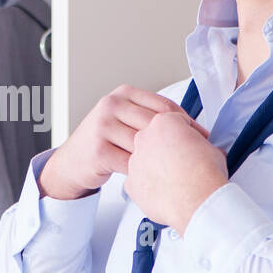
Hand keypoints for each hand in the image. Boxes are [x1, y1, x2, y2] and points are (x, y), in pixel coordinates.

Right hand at [38, 85, 207, 199]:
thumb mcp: (124, 120)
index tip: (200, 135)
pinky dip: (146, 172)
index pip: (163, 105)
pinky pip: (132, 163)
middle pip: (156, 123)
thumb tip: (190, 126)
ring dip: (164, 159)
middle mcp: (111, 106)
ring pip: (146, 144)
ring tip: (178, 168)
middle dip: (179, 141)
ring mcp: (103, 127)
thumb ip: (149, 117)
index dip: (186, 122)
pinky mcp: (99, 150)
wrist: (72, 162)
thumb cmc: (104, 142)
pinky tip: (156, 178)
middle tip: (196, 154)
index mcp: (123, 94)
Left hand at [124, 110, 228, 235]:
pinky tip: (165, 192)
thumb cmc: (205, 175)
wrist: (198, 200)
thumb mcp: (212, 149)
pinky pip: (139, 182)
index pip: (173, 122)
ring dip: (157, 168)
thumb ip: (200, 145)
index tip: (191, 142)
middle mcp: (144, 139)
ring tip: (175, 179)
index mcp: (163, 123)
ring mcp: (135, 161)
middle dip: (167, 149)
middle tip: (183, 161)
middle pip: (155, 140)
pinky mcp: (131, 183)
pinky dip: (150, 186)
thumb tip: (203, 151)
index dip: (186, 133)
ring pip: (145, 161)